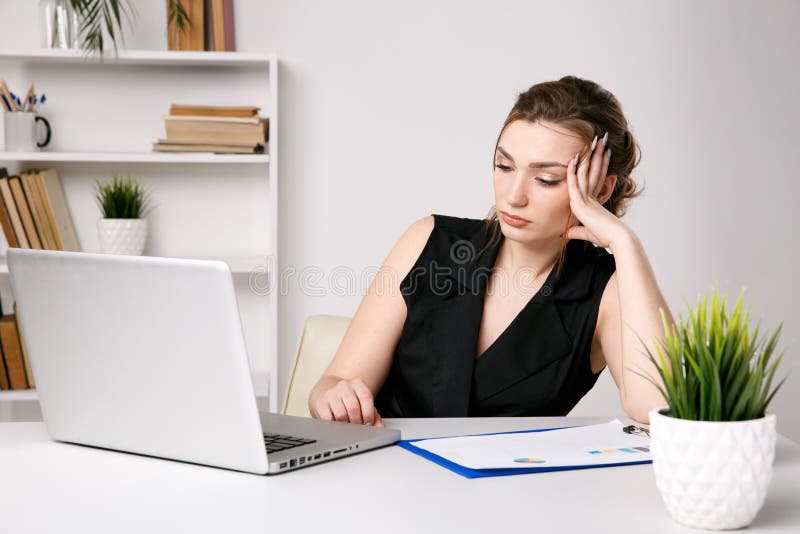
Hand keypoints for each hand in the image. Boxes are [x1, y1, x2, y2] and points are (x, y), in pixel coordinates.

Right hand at [313, 377, 383, 426]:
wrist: (329, 392)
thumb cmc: (350, 400)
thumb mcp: (363, 403)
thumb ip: (373, 414)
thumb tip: (379, 427)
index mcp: (357, 384)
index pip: (366, 397)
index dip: (368, 413)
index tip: (368, 423)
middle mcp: (344, 386)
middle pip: (353, 407)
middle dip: (357, 421)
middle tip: (358, 427)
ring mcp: (331, 393)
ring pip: (340, 414)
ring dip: (346, 424)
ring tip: (348, 425)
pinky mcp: (321, 402)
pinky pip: (328, 418)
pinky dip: (334, 424)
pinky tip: (337, 423)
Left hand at [565, 133, 630, 249]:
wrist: (616, 238)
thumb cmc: (606, 237)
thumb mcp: (587, 233)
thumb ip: (577, 231)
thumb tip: (567, 233)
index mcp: (594, 199)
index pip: (595, 177)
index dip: (598, 163)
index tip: (601, 151)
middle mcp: (592, 195)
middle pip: (594, 169)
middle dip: (597, 153)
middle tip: (601, 138)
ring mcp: (587, 197)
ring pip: (586, 172)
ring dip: (589, 155)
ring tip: (594, 139)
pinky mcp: (581, 202)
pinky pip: (575, 183)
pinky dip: (573, 171)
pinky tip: (573, 159)